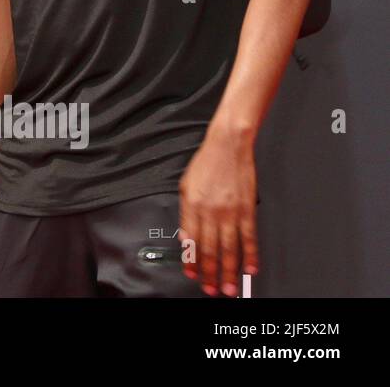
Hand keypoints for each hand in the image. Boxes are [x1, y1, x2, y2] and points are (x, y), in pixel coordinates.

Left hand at [180, 127, 257, 296]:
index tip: (192, 275)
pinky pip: (249, 237)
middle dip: (209, 273)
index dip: (192, 261)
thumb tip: (186, 238)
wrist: (228, 146)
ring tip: (228, 288)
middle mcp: (211, 211)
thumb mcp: (185, 186)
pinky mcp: (247, 210)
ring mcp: (230, 212)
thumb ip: (185, 214)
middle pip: (210, 249)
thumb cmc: (207, 164)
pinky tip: (250, 268)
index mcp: (192, 206)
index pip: (191, 241)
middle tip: (211, 289)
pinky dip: (251, 255)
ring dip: (229, 272)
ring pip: (229, 249)